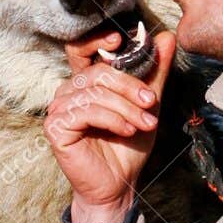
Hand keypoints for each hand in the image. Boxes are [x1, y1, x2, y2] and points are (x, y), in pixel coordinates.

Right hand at [46, 29, 175, 221]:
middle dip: (129, 86)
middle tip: (151, 102)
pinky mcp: (56, 127)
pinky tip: (128, 131)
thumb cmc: (128, 146)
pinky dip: (113, 120)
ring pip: (95, 93)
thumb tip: (166, 38)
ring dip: (126, 108)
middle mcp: (68, 92)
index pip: (81, 49)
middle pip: (97, 73)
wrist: (119, 185)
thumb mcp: (147, 105)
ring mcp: (59, 109)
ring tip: (146, 124)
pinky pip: (87, 112)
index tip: (120, 39)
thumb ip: (154, 71)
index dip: (96, 39)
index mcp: (85, 82)